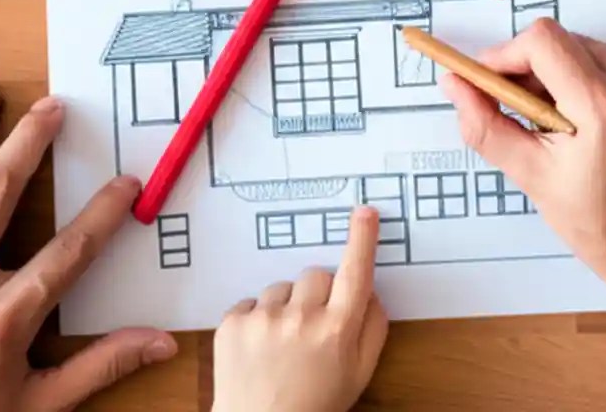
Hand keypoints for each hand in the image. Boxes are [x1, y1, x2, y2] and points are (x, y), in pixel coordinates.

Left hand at [212, 207, 387, 411]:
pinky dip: (257, 319)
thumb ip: (372, 329)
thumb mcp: (358, 375)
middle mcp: (301, 318)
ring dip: (286, 305)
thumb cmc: (315, 405)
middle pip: (316, 274)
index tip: (365, 213)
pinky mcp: (233, 323)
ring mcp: (264, 319)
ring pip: (281, 287)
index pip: (355, 273)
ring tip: (282, 344)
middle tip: (313, 324)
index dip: (362, 240)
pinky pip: (251, 302)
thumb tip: (371, 293)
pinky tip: (260, 348)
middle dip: (318, 292)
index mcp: (337, 330)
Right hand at [440, 19, 605, 288]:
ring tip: (568, 126)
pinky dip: (597, 80)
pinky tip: (598, 120)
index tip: (489, 80)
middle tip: (528, 116)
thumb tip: (456, 85)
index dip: (505, 56)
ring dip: (565, 75)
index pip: (542, 41)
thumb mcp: (533, 178)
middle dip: (534, 72)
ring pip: (588, 47)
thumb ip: (486, 125)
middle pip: (564, 41)